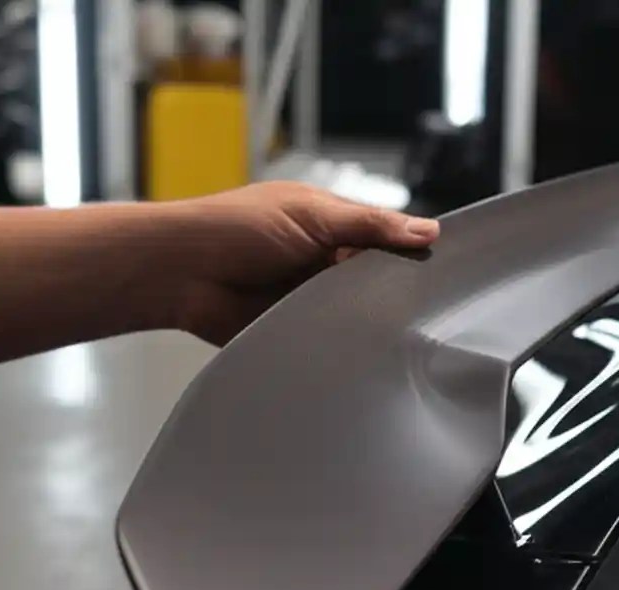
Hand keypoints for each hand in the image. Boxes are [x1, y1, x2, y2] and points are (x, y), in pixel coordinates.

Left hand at [165, 182, 438, 344]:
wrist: (180, 273)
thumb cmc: (235, 228)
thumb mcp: (313, 215)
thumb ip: (371, 225)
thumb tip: (429, 231)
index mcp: (327, 223)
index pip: (383, 237)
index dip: (408, 250)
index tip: (437, 266)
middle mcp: (320, 260)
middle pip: (374, 278)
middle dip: (388, 288)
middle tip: (413, 301)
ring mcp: (307, 297)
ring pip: (354, 311)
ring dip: (363, 315)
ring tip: (387, 325)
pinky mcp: (292, 330)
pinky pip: (328, 338)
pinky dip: (339, 341)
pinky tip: (355, 344)